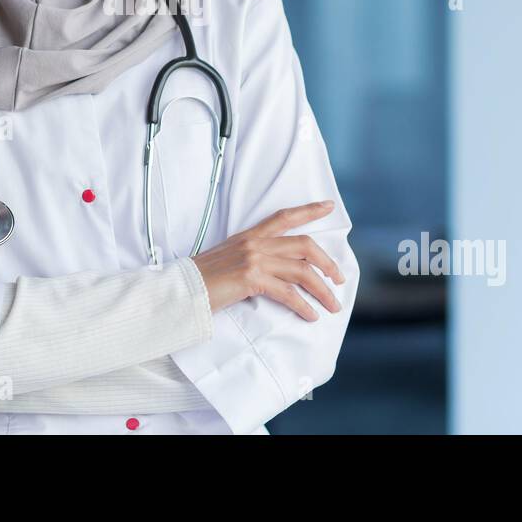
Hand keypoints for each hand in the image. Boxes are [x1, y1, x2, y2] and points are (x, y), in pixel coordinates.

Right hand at [191, 200, 344, 321]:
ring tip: (332, 305)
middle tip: (339, 278)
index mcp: (249, 235)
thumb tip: (274, 272)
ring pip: (302, 270)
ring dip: (322, 290)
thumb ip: (251, 258)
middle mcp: (254, 243)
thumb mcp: (228, 259)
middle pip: (304, 245)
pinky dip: (303, 306)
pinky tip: (310, 315)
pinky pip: (288, 293)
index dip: (309, 211)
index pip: (284, 217)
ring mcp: (254, 259)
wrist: (182, 288)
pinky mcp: (251, 278)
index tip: (328, 206)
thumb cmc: (202, 279)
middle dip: (327, 262)